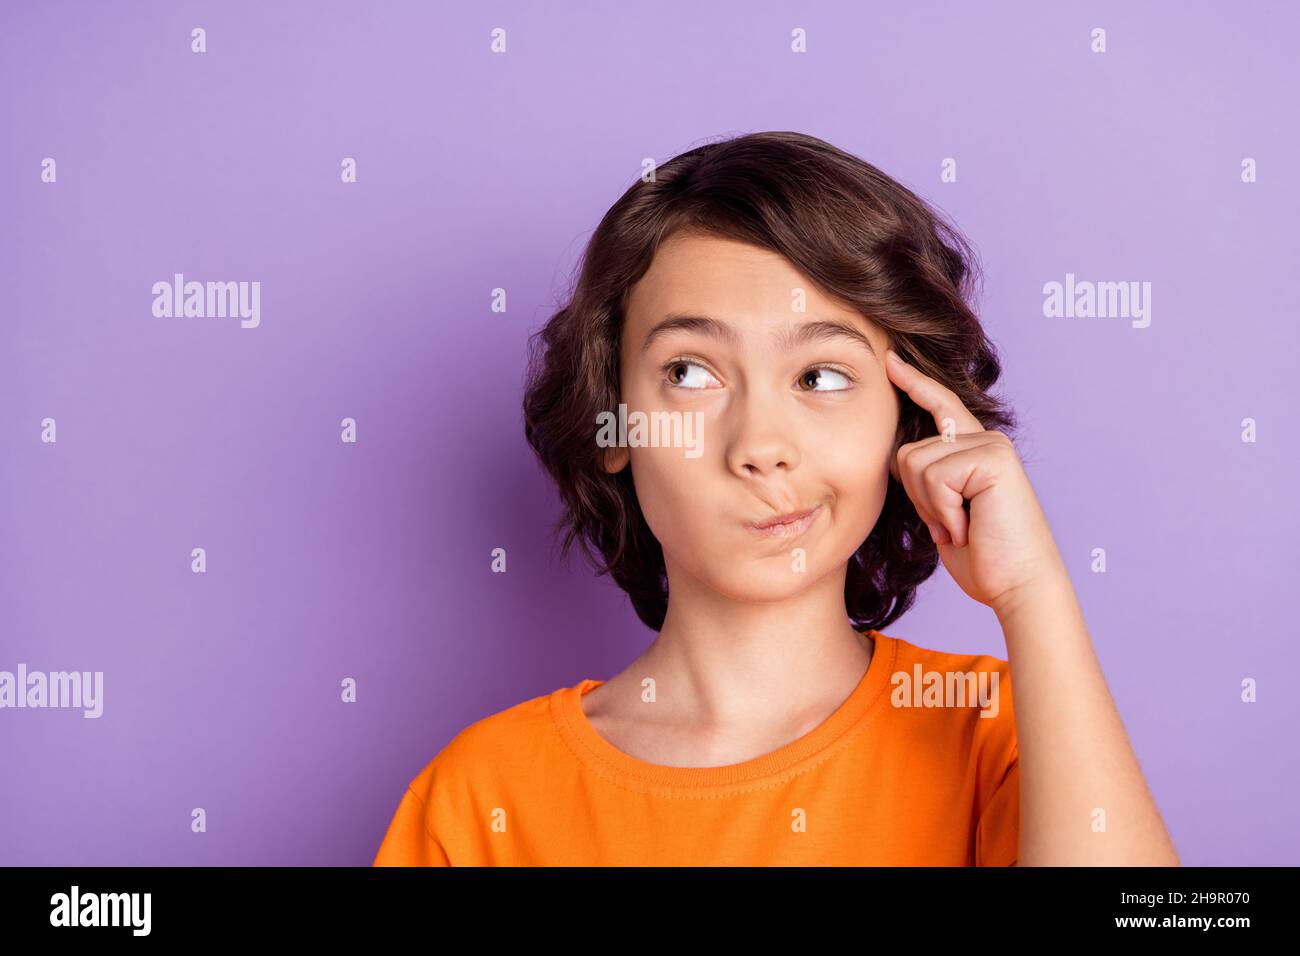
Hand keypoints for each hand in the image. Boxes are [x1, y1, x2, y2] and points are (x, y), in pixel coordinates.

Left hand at [884, 349, 1066, 614]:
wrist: (1017, 585)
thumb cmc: (983, 557)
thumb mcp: (943, 513)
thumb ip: (928, 481)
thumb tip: (899, 457)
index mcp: (974, 450)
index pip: (939, 407)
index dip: (913, 383)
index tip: (891, 361)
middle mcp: (985, 440)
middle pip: (906, 452)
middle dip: (916, 500)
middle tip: (952, 526)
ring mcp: (990, 445)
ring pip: (914, 464)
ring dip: (931, 508)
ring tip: (963, 527)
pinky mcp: (993, 457)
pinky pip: (935, 477)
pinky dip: (943, 512)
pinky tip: (969, 527)